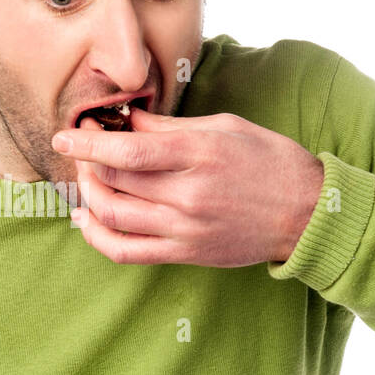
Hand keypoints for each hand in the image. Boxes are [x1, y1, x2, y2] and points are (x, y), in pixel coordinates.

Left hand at [51, 109, 324, 266]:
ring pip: (113, 216)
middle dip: (87, 162)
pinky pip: (126, 252)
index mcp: (200, 154)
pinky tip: (85, 219)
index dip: (88, 143)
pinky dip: (97, 237)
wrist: (308, 214)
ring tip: (87, 179)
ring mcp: (185, 228)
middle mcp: (189, 194)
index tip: (66, 135)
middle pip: (114, 181)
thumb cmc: (269, 162)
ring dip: (88, 195)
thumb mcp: (225, 128)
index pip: (128, 150)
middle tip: (83, 149)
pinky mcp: (186, 253)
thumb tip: (128, 121)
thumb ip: (171, 128)